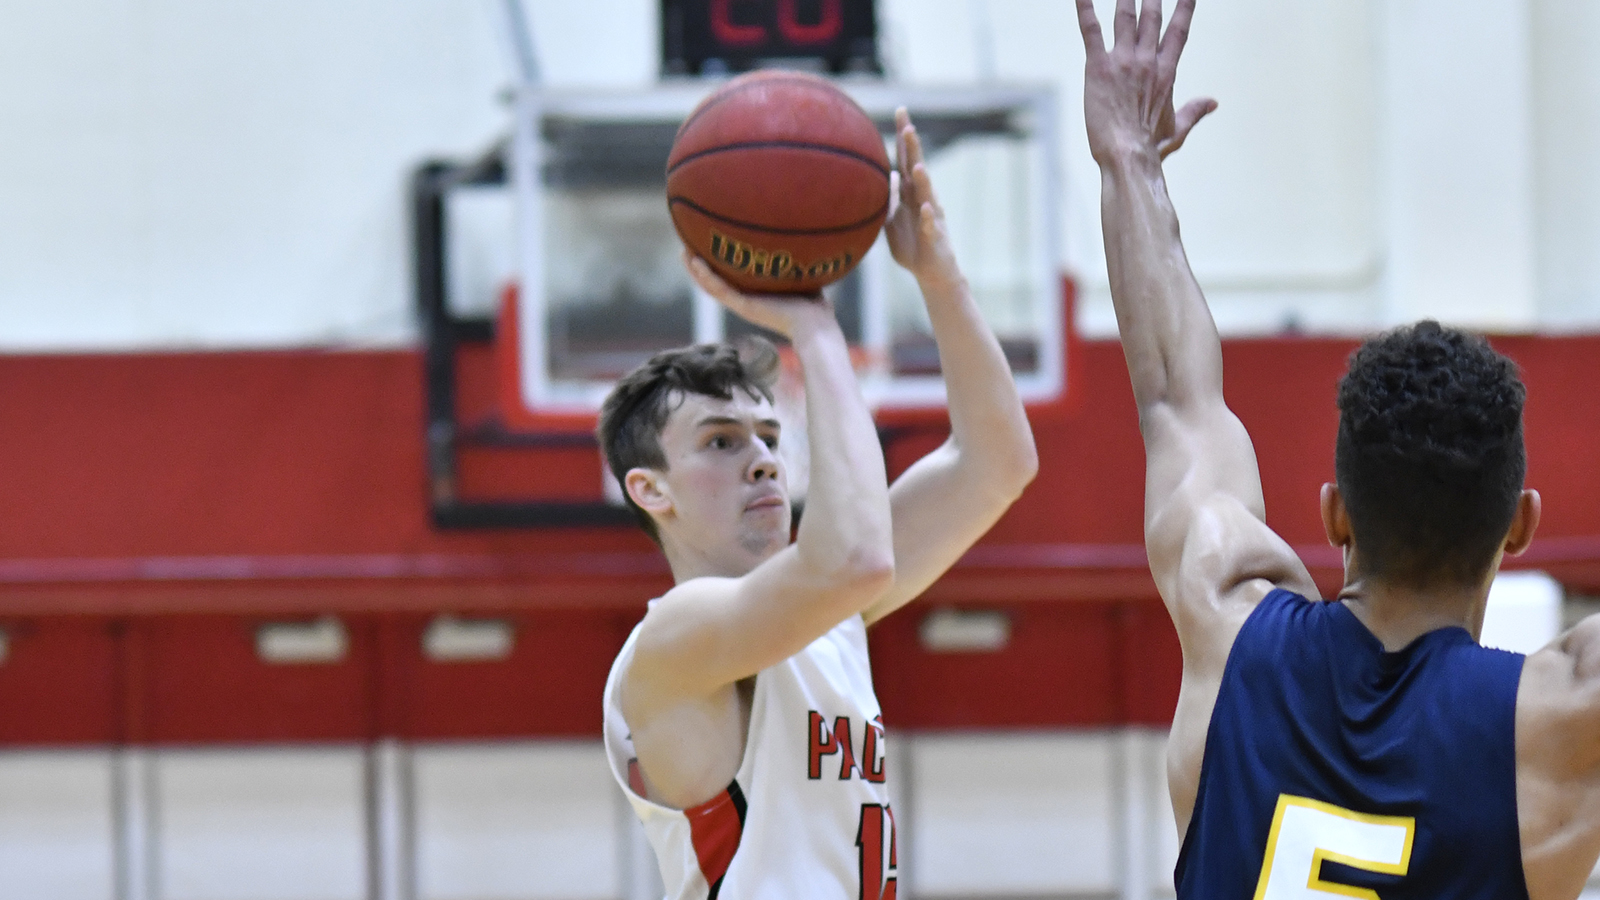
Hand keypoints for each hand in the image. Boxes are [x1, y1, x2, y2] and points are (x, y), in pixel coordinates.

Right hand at [683, 251, 836, 341]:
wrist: (815, 324)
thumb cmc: (813, 304)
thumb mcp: (799, 275)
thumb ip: (793, 260)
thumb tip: (801, 237)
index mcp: (754, 296)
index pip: (727, 280)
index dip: (714, 267)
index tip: (705, 249)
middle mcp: (744, 301)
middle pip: (713, 283)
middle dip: (698, 267)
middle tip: (685, 248)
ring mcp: (743, 304)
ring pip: (710, 287)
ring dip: (695, 270)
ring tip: (683, 252)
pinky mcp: (745, 306)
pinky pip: (720, 290)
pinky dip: (706, 276)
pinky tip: (696, 261)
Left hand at [884, 108, 960, 286]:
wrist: (932, 272)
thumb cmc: (911, 244)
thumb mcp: (893, 218)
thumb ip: (890, 197)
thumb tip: (888, 174)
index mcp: (911, 194)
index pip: (906, 159)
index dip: (904, 137)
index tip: (900, 111)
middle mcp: (922, 199)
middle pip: (917, 168)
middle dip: (912, 147)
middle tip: (907, 124)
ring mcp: (930, 216)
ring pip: (926, 194)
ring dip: (922, 179)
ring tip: (917, 165)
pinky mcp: (933, 236)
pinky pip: (930, 225)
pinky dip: (928, 216)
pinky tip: (927, 207)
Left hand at [1077, 0, 1215, 164]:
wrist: (1128, 156)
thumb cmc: (1150, 148)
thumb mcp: (1176, 129)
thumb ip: (1194, 111)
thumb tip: (1213, 102)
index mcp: (1166, 73)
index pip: (1179, 31)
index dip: (1185, 7)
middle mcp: (1147, 61)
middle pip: (1152, 16)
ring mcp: (1124, 61)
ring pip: (1126, 16)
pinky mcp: (1099, 67)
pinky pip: (1091, 30)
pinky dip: (1085, 9)